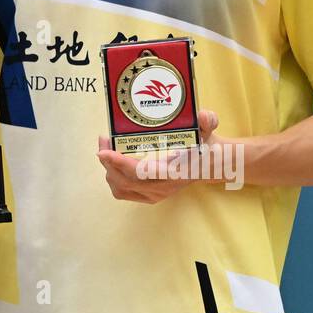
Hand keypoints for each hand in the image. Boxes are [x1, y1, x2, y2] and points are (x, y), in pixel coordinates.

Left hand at [96, 109, 220, 203]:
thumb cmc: (203, 146)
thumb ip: (208, 121)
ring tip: (106, 148)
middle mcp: (163, 187)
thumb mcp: (208, 131)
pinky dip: (112, 177)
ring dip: (109, 168)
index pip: (144, 173)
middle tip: (103, 141)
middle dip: (109, 161)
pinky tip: (112, 160)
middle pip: (126, 180)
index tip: (104, 152)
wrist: (207, 165)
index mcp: (175, 174)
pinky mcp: (147, 196)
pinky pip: (122, 192)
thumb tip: (205, 117)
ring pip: (121, 187)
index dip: (121, 163)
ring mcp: (154, 194)